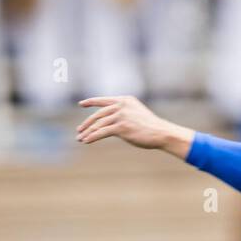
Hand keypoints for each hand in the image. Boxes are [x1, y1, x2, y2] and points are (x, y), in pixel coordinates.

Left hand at [76, 96, 192, 154]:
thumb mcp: (136, 113)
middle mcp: (121, 105)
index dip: (91, 102)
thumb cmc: (151, 127)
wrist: (161, 132)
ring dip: (87, 132)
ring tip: (80, 138)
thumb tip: (110, 122)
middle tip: (79, 130)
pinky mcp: (120, 127)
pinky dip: (92, 137)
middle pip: (98, 114)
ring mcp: (120, 115)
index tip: (81, 104)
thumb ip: (123, 113)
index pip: (103, 100)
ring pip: (98, 124)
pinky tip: (86, 141)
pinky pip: (101, 132)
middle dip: (87, 123)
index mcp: (125, 99)